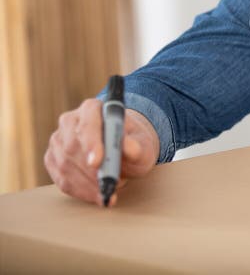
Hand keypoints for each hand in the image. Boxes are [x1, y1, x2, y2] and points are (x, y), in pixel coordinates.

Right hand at [44, 98, 159, 206]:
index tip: (97, 162)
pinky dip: (80, 191)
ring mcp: (58, 141)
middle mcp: (70, 121)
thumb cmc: (135, 145)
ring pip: (65, 166)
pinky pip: (61, 179)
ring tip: (110, 190)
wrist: (125, 151)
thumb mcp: (143, 145)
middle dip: (90, 171)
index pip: (87, 122)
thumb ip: (137, 146)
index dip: (91, 143)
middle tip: (110, 185)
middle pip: (72, 146)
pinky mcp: (52, 160)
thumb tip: (128, 147)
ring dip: (87, 183)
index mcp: (93, 108)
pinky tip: (96, 195)